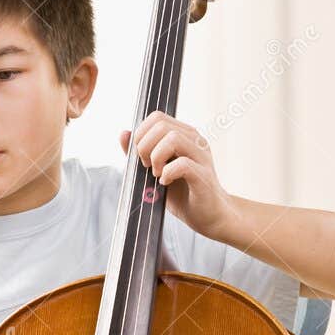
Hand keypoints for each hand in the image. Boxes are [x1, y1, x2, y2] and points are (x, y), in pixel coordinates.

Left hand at [121, 111, 234, 240]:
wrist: (210, 216)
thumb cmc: (183, 194)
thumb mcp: (156, 170)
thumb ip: (141, 152)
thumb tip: (124, 133)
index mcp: (184, 135)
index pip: (157, 117)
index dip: (141, 134)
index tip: (142, 157)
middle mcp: (195, 140)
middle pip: (161, 124)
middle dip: (145, 146)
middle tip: (147, 166)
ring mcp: (201, 156)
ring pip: (173, 138)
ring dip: (156, 157)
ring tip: (157, 174)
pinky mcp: (204, 175)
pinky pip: (182, 164)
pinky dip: (167, 173)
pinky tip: (165, 183)